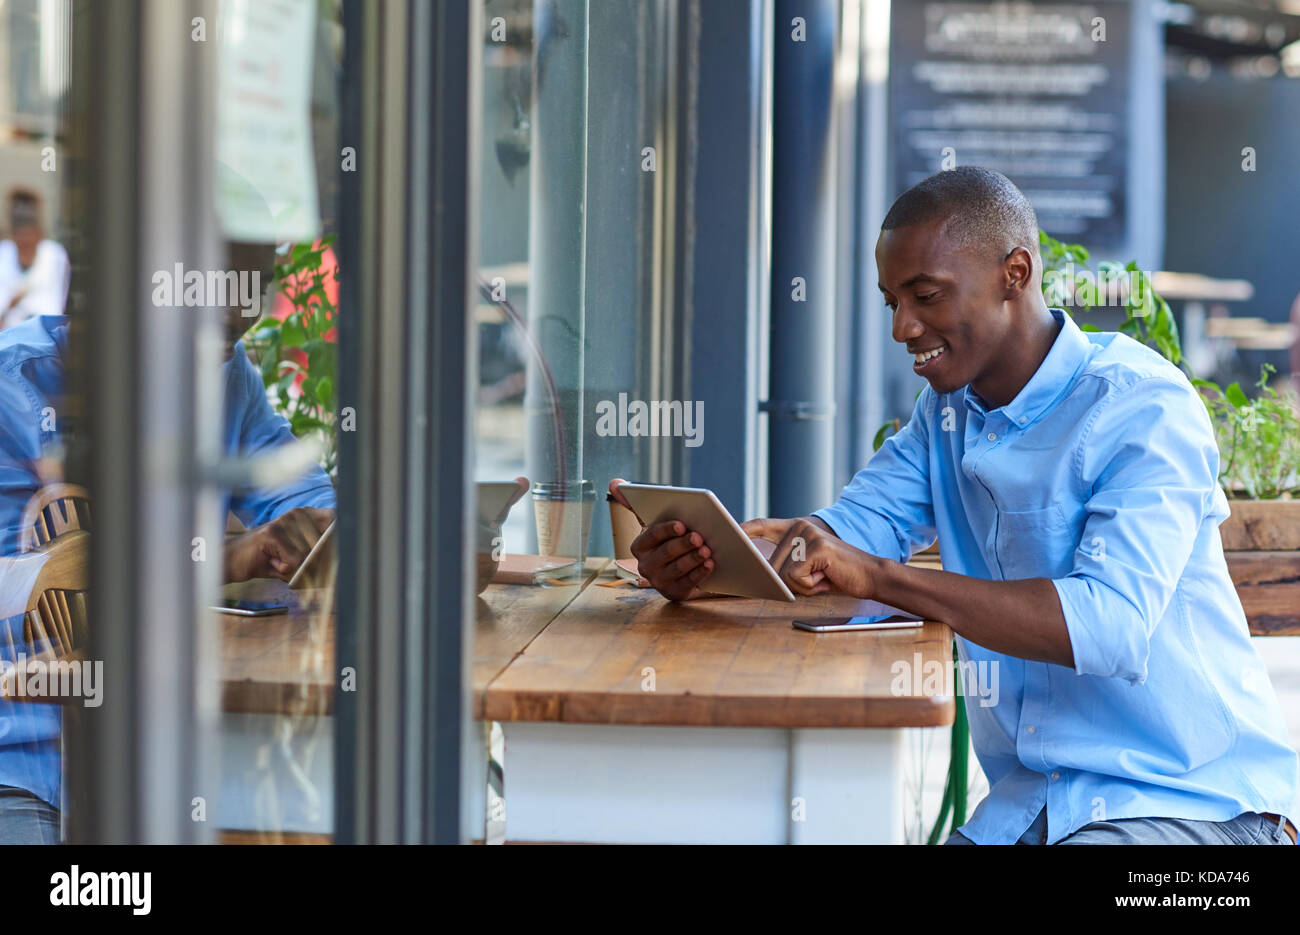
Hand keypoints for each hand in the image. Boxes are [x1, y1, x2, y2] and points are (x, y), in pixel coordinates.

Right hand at [224, 507, 333, 582]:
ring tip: (277, 561)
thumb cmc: (266, 559)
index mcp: (305, 515)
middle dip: (313, 563)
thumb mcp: (295, 557)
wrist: (232, 561)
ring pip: (308, 556)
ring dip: (294, 568)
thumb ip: (316, 556)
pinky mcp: (273, 534)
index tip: (336, 550)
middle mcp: (296, 514)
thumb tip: (339, 563)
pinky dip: (283, 570)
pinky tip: (270, 563)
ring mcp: (284, 522)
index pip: (334, 520)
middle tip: (291, 564)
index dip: (337, 538)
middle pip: (324, 545)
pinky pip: (294, 561)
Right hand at [629, 519, 713, 600]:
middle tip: (698, 537)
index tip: (682, 525)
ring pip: (677, 568)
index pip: (652, 535)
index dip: (667, 529)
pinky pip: (688, 583)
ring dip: (693, 558)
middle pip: (666, 552)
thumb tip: (628, 490)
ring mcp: (658, 581)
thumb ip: (653, 513)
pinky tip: (709, 564)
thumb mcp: (664, 530)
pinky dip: (700, 572)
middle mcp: (645, 566)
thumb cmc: (675, 543)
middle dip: (683, 544)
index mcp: (640, 547)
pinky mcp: (674, 593)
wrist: (683, 569)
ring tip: (706, 550)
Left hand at [741, 516, 876, 598]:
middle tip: (815, 577)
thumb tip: (759, 575)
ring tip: (821, 576)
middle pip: (771, 565)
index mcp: (795, 529)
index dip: (745, 530)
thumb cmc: (834, 575)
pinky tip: (826, 577)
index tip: (729, 533)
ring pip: (782, 574)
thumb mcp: (805, 568)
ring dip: (802, 585)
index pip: (763, 525)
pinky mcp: (816, 547)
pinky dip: (810, 586)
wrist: (870, 575)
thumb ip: (784, 566)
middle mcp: (799, 527)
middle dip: (789, 582)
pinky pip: (796, 577)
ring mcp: (808, 535)